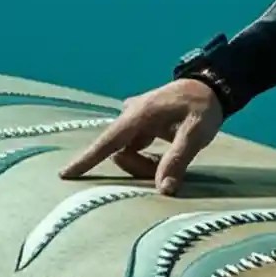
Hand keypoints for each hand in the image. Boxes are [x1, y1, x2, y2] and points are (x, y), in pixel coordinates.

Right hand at [59, 79, 223, 195]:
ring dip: (144, 163)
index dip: (87, 159)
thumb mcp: (196, 134)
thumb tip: (164, 190)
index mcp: (140, 114)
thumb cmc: (203, 107)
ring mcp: (134, 117)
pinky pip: (133, 147)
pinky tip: (166, 153)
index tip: (65, 174)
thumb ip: (178, 160)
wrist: (210, 86)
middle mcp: (131, 114)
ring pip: (126, 151)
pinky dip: (146, 157)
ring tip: (172, 158)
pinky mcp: (140, 122)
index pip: (108, 141)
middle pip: (120, 152)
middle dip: (138, 167)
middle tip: (167, 173)